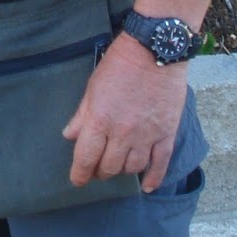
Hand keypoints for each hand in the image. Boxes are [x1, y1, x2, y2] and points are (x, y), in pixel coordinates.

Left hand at [62, 35, 187, 193]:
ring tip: (118, 166)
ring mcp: (147, 135)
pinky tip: (147, 186)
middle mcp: (123, 133)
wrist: (155, 50)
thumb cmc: (119, 64)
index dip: (79, 174)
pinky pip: (160, 164)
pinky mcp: (166, 133)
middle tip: (98, 169)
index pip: (86, 158)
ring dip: (123, 171)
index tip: (78, 180)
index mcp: (100, 120)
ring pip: (132, 168)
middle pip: (109, 167)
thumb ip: (82, 114)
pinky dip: (153, 178)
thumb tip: (69, 135)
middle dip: (100, 171)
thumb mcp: (93, 87)